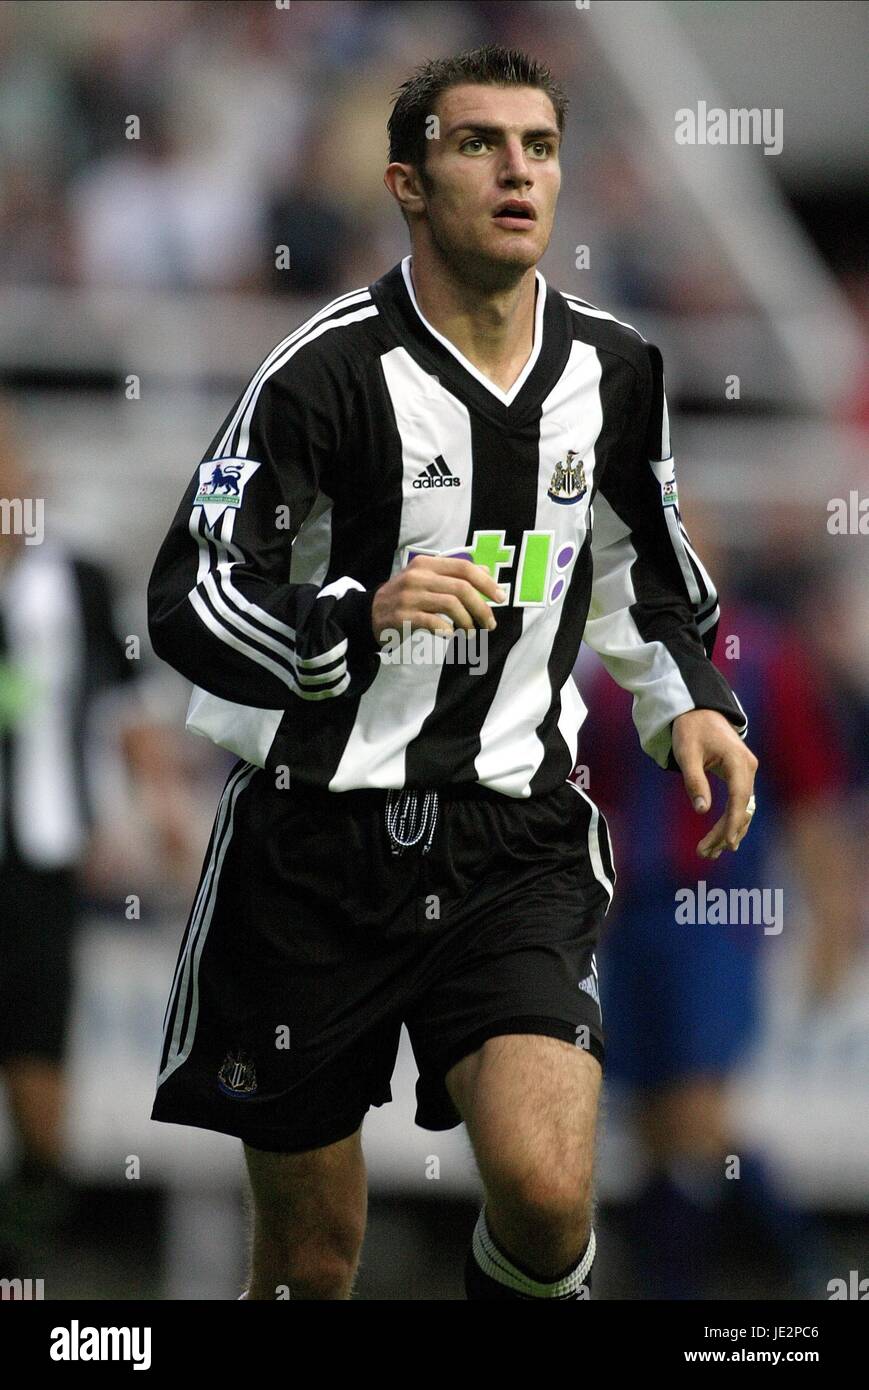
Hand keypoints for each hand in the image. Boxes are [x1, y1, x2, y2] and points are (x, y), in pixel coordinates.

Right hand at [371, 554, 505, 640]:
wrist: (370, 614)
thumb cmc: (405, 597)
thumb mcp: (427, 579)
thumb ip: (454, 575)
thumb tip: (486, 572)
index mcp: (426, 564)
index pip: (464, 567)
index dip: (486, 583)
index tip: (501, 598)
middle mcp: (418, 576)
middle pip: (461, 588)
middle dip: (481, 608)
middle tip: (490, 624)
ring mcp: (409, 596)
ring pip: (450, 605)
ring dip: (467, 622)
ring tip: (470, 634)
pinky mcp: (402, 616)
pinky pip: (432, 622)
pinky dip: (446, 630)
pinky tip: (449, 636)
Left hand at [671, 708, 758, 858]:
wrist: (699, 710)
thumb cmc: (691, 730)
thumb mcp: (687, 754)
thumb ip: (694, 781)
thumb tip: (702, 810)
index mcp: (738, 761)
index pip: (739, 798)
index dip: (733, 823)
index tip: (725, 844)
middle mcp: (748, 768)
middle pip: (742, 808)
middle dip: (726, 833)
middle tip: (705, 853)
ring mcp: (747, 772)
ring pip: (742, 808)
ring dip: (728, 831)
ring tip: (708, 852)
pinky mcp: (741, 775)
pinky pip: (739, 802)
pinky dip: (730, 820)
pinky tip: (719, 838)